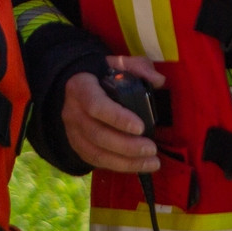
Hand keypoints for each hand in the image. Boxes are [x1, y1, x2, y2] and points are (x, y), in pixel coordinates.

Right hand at [61, 55, 166, 173]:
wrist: (79, 87)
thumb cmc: (103, 76)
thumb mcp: (120, 64)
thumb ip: (140, 68)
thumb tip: (159, 80)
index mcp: (81, 87)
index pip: (96, 105)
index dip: (117, 118)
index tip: (140, 127)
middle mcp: (73, 111)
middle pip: (97, 134)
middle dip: (127, 146)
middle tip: (151, 148)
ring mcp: (73, 131)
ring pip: (96, 153)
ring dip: (126, 162)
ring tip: (151, 162)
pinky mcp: (77, 146)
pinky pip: (96, 162)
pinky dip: (118, 166)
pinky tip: (137, 166)